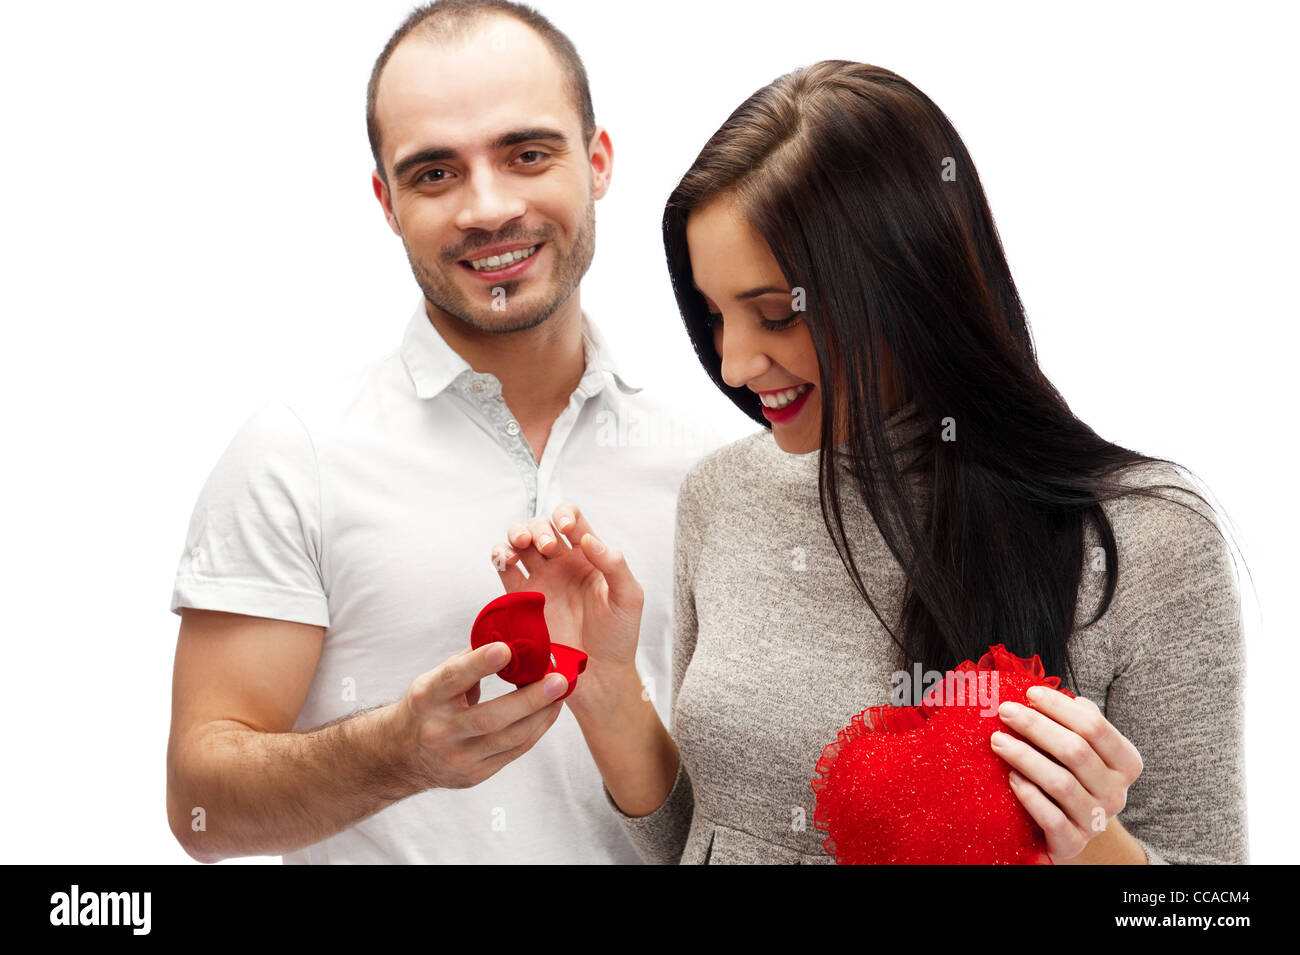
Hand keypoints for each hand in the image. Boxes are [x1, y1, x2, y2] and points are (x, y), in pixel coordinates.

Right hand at [398, 642, 567, 788]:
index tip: (507, 648)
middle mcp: (439, 731)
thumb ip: (469, 661)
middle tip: (559, 680)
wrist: (400, 756)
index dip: (480, 663)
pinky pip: (515, 751)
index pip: (453, 678)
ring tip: (562, 691)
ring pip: (510, 738)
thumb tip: (509, 635)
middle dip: (530, 698)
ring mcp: (457, 758)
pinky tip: (550, 710)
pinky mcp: (475, 775)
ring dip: (542, 713)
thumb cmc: (426, 707)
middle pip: (490, 717)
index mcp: (426, 698)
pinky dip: (537, 728)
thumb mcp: (433, 680)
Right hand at [489, 502, 644, 691]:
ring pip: (518, 541)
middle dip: (539, 527)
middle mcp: (562, 563)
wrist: (597, 675)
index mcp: (588, 556)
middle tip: (546, 547)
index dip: (565, 515)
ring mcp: (540, 579)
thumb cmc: (619, 636)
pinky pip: (504, 569)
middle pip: (541, 525)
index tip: (567, 530)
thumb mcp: (629, 597)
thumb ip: (614, 564)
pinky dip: (500, 556)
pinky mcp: (521, 599)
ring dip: (516, 534)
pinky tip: (506, 560)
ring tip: (521, 547)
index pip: (573, 519)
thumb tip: (589, 539)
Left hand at [990, 686, 1143, 862]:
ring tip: (997, 741)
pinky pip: (1051, 818)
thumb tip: (1040, 691)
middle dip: (1036, 726)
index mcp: (1125, 762)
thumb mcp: (1082, 747)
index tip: (1029, 693)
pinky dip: (1030, 796)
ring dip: (1025, 757)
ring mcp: (1096, 820)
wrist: (1074, 830)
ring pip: (1060, 783)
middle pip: (1075, 751)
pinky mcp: (1073, 843)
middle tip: (1005, 711)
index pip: (1095, 727)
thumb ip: (1073, 720)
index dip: (1061, 707)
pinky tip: (1012, 778)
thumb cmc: (1073, 775)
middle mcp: (1116, 792)